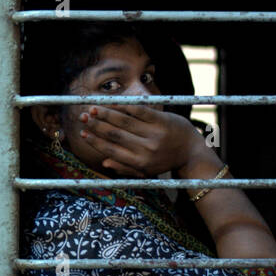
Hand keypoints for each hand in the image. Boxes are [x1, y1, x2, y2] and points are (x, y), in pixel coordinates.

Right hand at [77, 104, 217, 177]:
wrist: (192, 152)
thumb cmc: (165, 161)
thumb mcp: (146, 172)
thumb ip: (125, 168)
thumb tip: (104, 163)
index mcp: (140, 163)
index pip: (111, 150)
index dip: (95, 141)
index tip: (83, 133)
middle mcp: (146, 149)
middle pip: (115, 134)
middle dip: (96, 125)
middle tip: (82, 118)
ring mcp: (155, 134)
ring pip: (124, 121)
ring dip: (105, 114)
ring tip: (92, 109)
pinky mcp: (162, 120)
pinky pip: (139, 111)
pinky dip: (123, 107)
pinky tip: (111, 103)